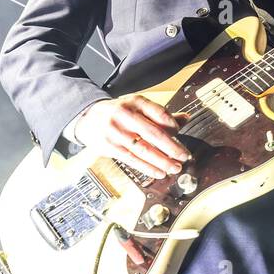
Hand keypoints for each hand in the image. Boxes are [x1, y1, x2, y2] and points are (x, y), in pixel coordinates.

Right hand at [74, 95, 190, 179]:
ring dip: (162, 161)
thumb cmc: (119, 112)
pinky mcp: (110, 146)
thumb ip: (160, 114)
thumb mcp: (137, 106)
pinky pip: (132, 159)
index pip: (159, 113)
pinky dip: (148, 167)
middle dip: (172, 147)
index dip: (172, 124)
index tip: (180, 133)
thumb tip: (185, 118)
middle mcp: (125, 115)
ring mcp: (116, 132)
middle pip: (153, 133)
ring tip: (174, 167)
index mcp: (135, 102)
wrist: (88, 118)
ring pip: (143, 149)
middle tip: (184, 156)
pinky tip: (159, 172)